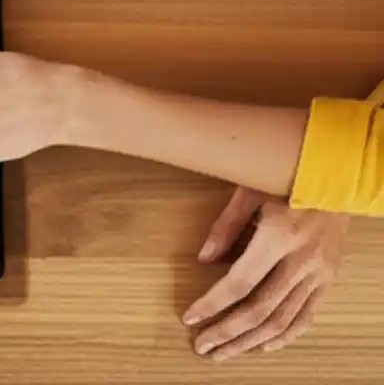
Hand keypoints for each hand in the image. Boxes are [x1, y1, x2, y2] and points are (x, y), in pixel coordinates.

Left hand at [183, 187, 347, 361]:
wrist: (338, 176)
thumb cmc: (285, 177)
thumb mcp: (248, 191)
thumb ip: (225, 226)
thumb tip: (203, 259)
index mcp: (279, 236)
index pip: (239, 283)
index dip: (213, 304)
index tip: (190, 318)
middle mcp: (301, 259)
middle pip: (259, 309)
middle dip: (227, 332)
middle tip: (202, 347)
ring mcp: (319, 272)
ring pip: (283, 319)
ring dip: (251, 341)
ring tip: (225, 353)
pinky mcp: (329, 278)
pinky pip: (308, 315)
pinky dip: (286, 335)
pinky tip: (264, 346)